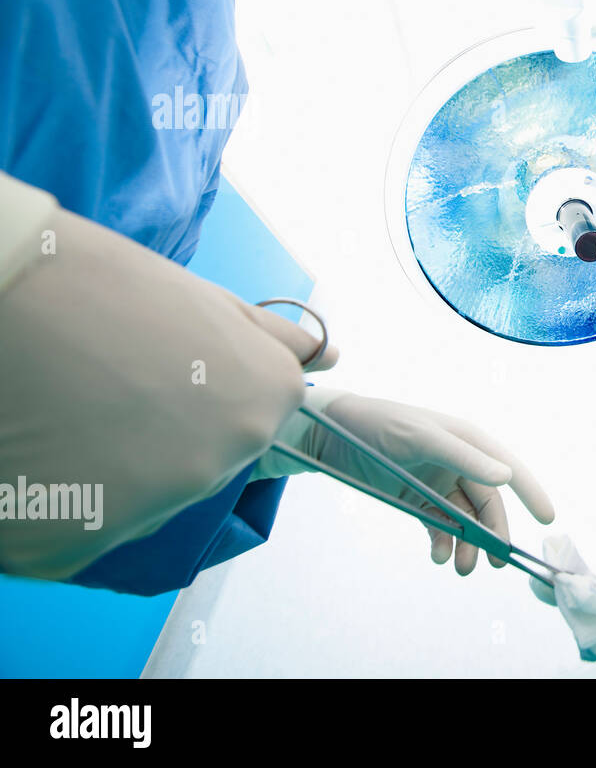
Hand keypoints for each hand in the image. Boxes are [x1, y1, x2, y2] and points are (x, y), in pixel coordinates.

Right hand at [0, 209, 332, 580]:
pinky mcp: (72, 545)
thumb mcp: (201, 299)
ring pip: (137, 504)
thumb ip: (270, 340)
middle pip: (195, 467)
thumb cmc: (92, 281)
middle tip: (100, 389)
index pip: (248, 420)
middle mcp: (218, 466)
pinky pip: (76, 534)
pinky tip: (35, 453)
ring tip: (64, 414)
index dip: (196, 394)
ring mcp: (148, 510)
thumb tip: (329, 356)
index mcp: (260, 404)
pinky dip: (55, 506)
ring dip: (107, 475)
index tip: (155, 371)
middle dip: (155, 437)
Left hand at [264, 388, 554, 574]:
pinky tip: (437, 556)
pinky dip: (442, 543)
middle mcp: (458, 462)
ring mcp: (437, 482)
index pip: (508, 468)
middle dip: (492, 533)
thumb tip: (506, 476)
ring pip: (465, 520)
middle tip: (491, 564)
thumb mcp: (420, 438)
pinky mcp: (416, 498)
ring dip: (468, 544)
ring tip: (462, 568)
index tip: (547, 519)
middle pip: (487, 503)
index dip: (530, 492)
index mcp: (467, 441)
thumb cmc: (378, 424)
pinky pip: (439, 526)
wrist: (328, 434)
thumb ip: (463, 456)